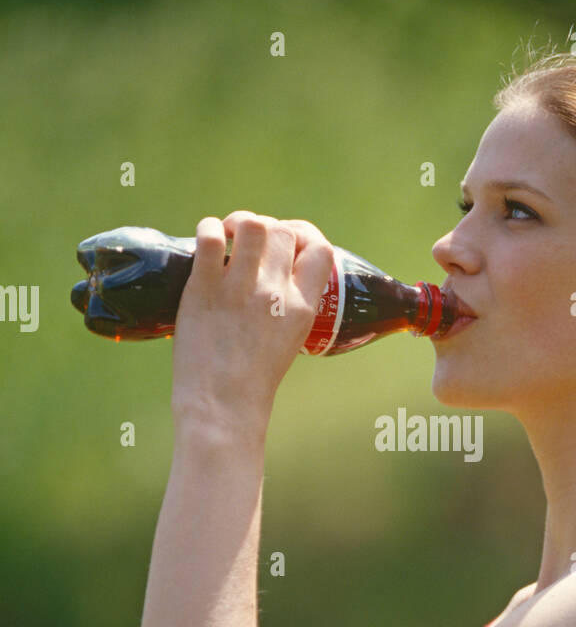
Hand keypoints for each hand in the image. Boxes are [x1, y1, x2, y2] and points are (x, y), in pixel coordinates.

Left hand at [171, 211, 334, 432]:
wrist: (221, 404)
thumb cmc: (252, 378)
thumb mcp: (289, 339)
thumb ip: (287, 305)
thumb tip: (273, 273)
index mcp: (303, 307)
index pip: (320, 249)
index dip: (304, 235)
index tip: (287, 242)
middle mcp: (276, 293)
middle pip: (282, 231)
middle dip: (266, 228)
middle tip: (248, 242)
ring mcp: (240, 288)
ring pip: (252, 225)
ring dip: (238, 222)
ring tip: (229, 236)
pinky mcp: (204, 288)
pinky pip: (211, 237)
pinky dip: (208, 229)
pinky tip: (207, 238)